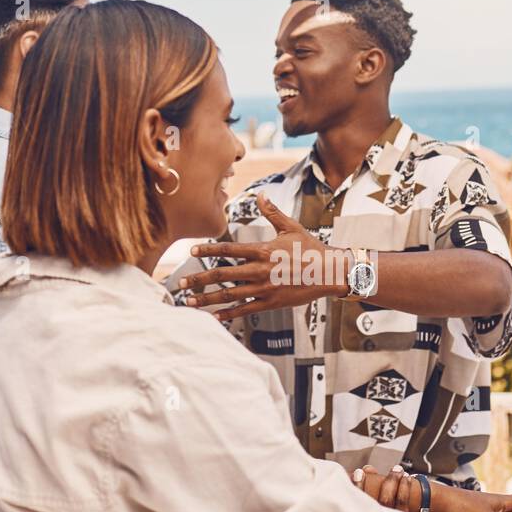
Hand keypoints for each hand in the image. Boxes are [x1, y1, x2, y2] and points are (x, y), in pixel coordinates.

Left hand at [178, 192, 348, 320]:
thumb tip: (260, 194)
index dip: (208, 250)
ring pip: (230, 295)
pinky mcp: (271, 302)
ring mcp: (265, 288)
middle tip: (181, 283)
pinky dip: (229, 314)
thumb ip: (272, 213)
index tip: (191, 250)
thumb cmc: (310, 249)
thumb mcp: (291, 227)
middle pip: (223, 275)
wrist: (330, 272)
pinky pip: (246, 310)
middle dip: (200, 279)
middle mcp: (260, 270)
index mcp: (263, 250)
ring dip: (208, 299)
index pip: (229, 250)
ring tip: (190, 302)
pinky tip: (214, 316)